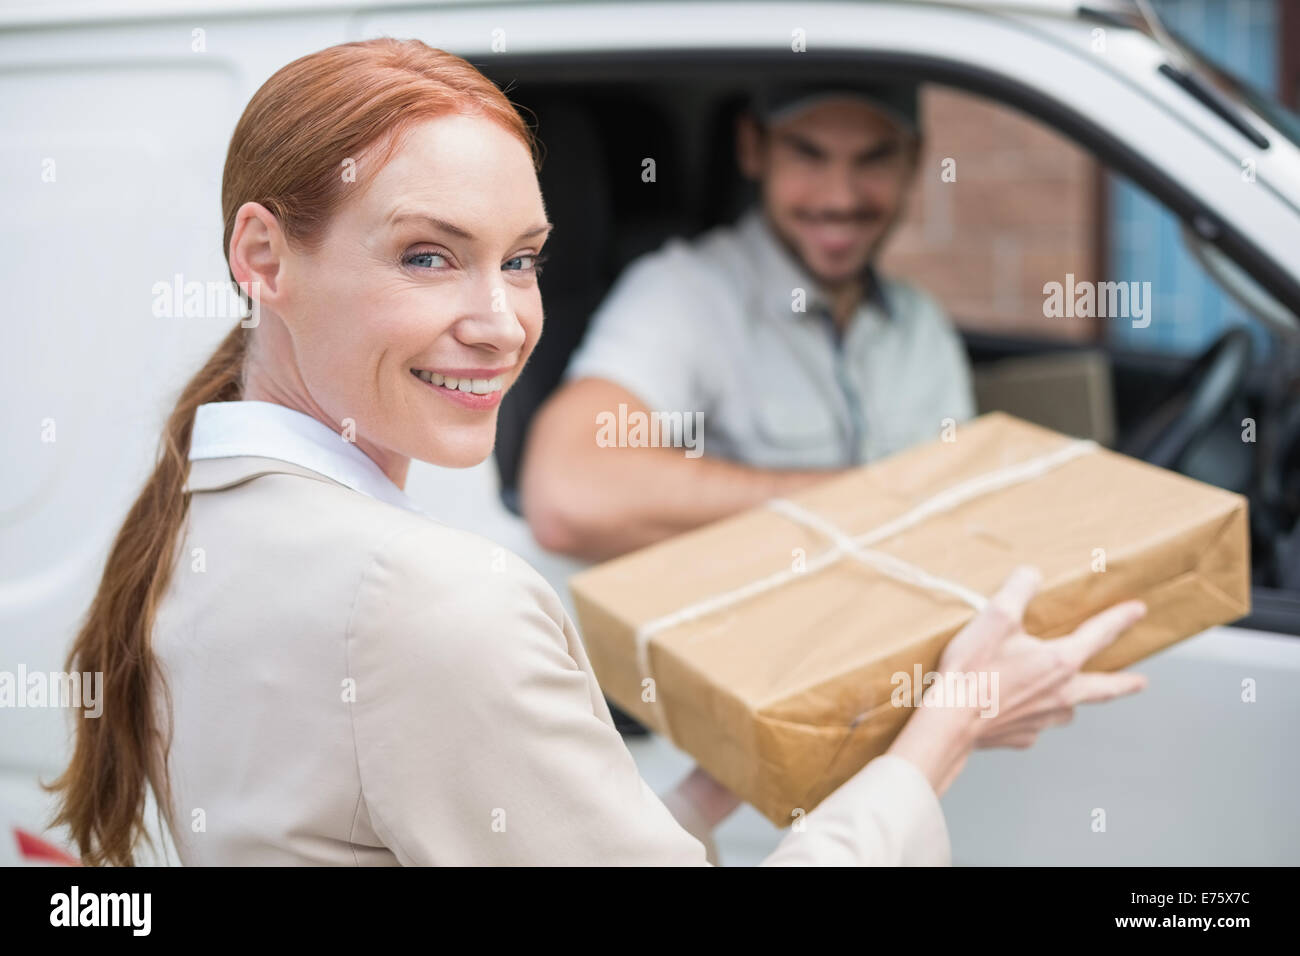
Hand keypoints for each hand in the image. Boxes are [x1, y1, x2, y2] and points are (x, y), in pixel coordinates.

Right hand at [939, 565, 1148, 749]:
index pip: (1100, 634)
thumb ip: (1018, 589)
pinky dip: (1034, 716)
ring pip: (1070, 709)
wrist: (950, 720)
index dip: (1120, 619)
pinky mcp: (1022, 736)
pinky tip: (1019, 710)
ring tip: (1071, 696)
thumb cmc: (974, 669)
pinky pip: (1037, 724)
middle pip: (1104, 688)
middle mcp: (1061, 693)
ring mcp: (1043, 718)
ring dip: (1075, 700)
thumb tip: (1031, 574)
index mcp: (1060, 661)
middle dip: (1124, 683)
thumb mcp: (995, 616)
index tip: (1138, 611)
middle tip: (1141, 683)